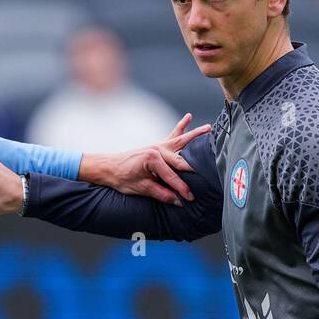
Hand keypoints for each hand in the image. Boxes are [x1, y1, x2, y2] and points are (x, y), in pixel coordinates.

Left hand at [79, 114, 211, 204]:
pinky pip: (172, 134)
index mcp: (152, 159)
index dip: (182, 189)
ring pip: (181, 140)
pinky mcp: (157, 145)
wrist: (109, 168)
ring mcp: (158, 145)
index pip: (172, 176)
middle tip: (209, 175)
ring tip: (209, 128)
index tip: (190, 198)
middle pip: (181, 160)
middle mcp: (157, 149)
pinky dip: (181, 126)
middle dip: (194, 170)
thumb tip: (177, 201)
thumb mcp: (141, 189)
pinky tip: (188, 117)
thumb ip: (161, 194)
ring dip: (195, 134)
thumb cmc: (122, 178)